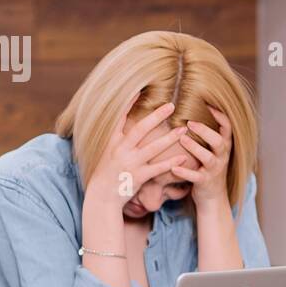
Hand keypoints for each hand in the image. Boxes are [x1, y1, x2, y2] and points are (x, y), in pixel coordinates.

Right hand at [86, 93, 190, 207]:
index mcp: (112, 142)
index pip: (120, 118)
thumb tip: (124, 124)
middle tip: (171, 105)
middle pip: (141, 129)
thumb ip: (117, 139)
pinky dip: (171, 163)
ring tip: (183, 129)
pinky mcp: (138, 177)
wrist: (101, 196)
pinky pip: (158, 168)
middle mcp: (121, 150)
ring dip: (169, 138)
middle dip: (156, 116)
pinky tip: (183, 158)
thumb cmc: (105, 173)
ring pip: (153, 148)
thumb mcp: (106, 152)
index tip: (140, 91)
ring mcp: (130, 163)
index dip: (129, 104)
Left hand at [174, 105, 231, 207]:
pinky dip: (185, 172)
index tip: (206, 103)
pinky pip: (196, 177)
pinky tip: (174, 167)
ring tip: (182, 139)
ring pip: (208, 158)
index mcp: (223, 145)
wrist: (213, 197)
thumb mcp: (211, 149)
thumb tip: (191, 110)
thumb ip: (206, 133)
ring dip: (196, 147)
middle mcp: (222, 156)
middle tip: (189, 122)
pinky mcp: (205, 182)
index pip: (227, 126)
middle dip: (206, 130)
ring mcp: (215, 170)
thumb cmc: (208, 167)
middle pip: (219, 141)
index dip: (219, 115)